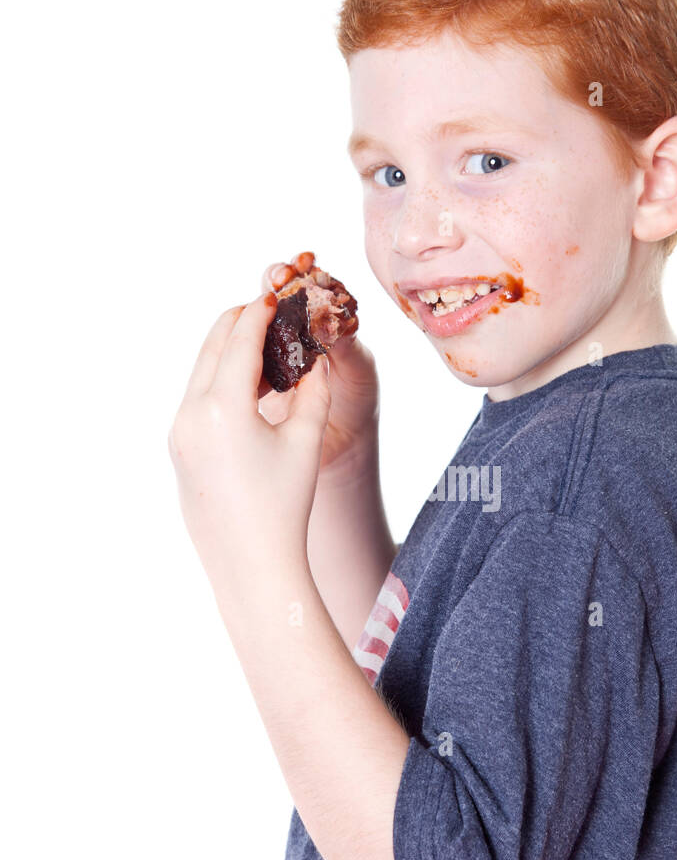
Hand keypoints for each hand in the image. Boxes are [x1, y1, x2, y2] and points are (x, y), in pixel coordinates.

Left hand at [168, 293, 329, 595]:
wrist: (252, 565)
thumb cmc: (285, 506)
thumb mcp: (307, 441)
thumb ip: (313, 391)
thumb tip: (315, 358)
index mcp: (223, 407)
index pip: (239, 339)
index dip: (260, 311)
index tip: (275, 293)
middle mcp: (191, 415)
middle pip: (212, 347)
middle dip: (239, 324)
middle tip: (266, 311)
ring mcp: (179, 434)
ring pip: (201, 374)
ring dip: (229, 354)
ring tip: (265, 352)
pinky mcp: (178, 451)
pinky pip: (197, 401)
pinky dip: (220, 384)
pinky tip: (250, 392)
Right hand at [259, 256, 379, 476]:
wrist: (343, 447)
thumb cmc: (358, 402)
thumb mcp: (359, 368)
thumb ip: (345, 342)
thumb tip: (327, 318)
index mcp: (326, 319)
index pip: (312, 285)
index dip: (303, 272)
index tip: (300, 266)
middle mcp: (297, 329)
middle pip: (279, 294)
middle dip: (275, 281)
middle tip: (277, 281)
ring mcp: (272, 350)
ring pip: (257, 320)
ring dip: (254, 310)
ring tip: (256, 307)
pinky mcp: (253, 375)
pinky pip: (243, 353)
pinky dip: (241, 344)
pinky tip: (242, 342)